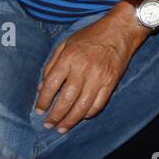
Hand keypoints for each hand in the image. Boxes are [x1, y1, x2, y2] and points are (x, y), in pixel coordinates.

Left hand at [35, 12, 145, 130]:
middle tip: (48, 125)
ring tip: (62, 128)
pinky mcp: (111, 82)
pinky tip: (81, 117)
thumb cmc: (90, 36)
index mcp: (68, 58)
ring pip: (82, 105)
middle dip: (55, 115)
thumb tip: (41, 88)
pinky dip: (89, 113)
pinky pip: (99, 103)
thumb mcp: (65, 43)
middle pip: (66, 99)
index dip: (43, 101)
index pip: (51, 85)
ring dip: (71, 120)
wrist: (120, 31)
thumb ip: (51, 64)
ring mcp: (98, 77)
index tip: (39, 111)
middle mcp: (83, 69)